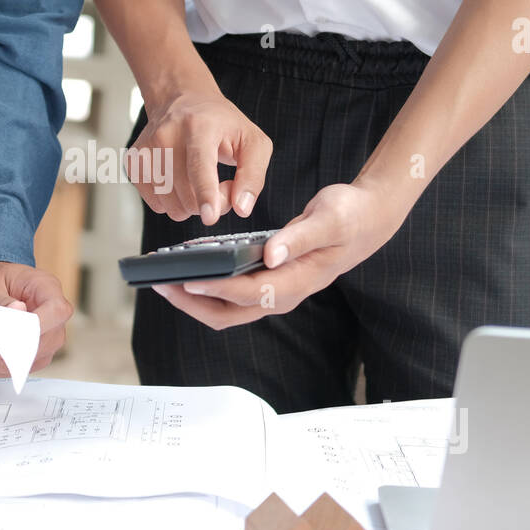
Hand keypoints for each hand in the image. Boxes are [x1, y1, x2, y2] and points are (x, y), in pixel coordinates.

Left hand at [0, 261, 72, 376]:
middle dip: (4, 343)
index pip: (57, 311)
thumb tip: (17, 311)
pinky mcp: (35, 358)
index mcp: (47, 288)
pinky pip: (14, 369)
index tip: (12, 327)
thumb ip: (1, 299)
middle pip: (42, 342)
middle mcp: (54, 318)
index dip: (39, 323)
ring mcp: (48, 340)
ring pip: (25, 361)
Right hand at [128, 86, 270, 225]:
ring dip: (191, 204)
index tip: (210, 216)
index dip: (206, 194)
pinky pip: (157, 204)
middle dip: (209, 202)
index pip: (200, 165)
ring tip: (198, 179)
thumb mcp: (253, 142)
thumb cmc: (219, 123)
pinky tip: (179, 180)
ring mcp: (146, 149)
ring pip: (172, 206)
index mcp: (199, 126)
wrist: (181, 100)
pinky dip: (173, 201)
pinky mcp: (134, 163)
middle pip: (188, 195)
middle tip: (219, 183)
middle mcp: (167, 135)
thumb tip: (242, 207)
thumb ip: (252, 176)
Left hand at [152, 182, 407, 329]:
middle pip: (230, 313)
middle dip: (193, 303)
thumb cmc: (349, 216)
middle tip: (161, 284)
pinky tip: (188, 270)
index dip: (216, 289)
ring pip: (226, 309)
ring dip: (195, 299)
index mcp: (298, 280)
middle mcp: (283, 294)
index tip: (187, 281)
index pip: (249, 293)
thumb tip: (270, 255)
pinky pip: (231, 295)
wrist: (368, 220)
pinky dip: (207, 288)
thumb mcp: (330, 218)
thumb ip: (300, 237)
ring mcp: (275, 292)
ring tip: (165, 280)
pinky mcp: (268, 283)